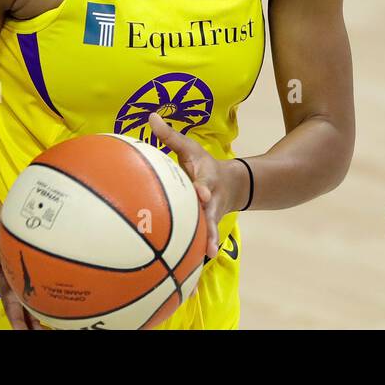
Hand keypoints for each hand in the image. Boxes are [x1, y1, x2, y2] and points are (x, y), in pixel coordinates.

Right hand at [0, 222, 49, 329]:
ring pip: (38, 307)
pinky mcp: (38, 278)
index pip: (12, 308)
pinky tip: (68, 309)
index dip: (17, 321)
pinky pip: (46, 293)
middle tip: (45, 334)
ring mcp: (27, 285)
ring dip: (46, 319)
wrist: (3, 231)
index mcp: (7, 286)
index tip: (22, 332)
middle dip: (34, 326)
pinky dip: (55, 302)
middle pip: (27, 314)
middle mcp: (17, 290)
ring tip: (57, 329)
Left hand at [147, 112, 244, 258]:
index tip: (201, 190)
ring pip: (211, 226)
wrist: (234, 184)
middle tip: (206, 214)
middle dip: (209, 210)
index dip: (202, 183)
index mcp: (204, 175)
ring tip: (208, 252)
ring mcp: (213, 212)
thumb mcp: (189, 147)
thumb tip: (150, 116)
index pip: (203, 178)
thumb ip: (169, 136)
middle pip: (210, 204)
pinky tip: (198, 268)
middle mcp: (211, 195)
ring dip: (210, 238)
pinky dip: (203, 251)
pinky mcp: (211, 225)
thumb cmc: (202, 163)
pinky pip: (206, 239)